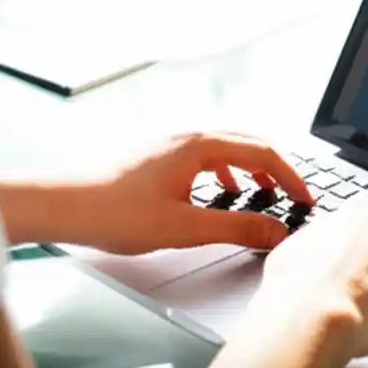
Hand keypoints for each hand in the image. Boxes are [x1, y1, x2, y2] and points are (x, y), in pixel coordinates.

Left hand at [71, 132, 312, 254]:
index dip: (291, 177)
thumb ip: (237, 227)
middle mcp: (188, 135)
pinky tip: (218, 192)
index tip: (305, 198)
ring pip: (226, 148)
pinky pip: (205, 155)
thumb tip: (275, 231)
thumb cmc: (114, 211)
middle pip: (248, 144)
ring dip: (250, 169)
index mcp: (200, 145)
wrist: (63, 205)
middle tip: (292, 195)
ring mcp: (171, 142)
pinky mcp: (157, 154)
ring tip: (261, 193)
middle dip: (275, 169)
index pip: (263, 152)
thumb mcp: (186, 226)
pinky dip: (225, 171)